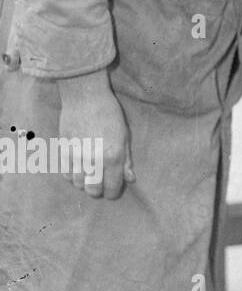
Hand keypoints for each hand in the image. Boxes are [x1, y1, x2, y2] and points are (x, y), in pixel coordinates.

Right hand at [56, 70, 134, 199]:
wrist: (85, 98)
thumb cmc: (110, 114)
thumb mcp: (125, 136)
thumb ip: (126, 160)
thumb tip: (130, 179)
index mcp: (113, 156)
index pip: (112, 188)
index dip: (114, 192)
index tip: (114, 189)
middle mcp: (93, 160)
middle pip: (93, 190)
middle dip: (99, 190)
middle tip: (103, 182)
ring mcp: (76, 157)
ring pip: (78, 184)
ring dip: (86, 183)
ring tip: (92, 173)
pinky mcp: (63, 152)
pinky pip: (66, 175)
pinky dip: (74, 176)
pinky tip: (80, 167)